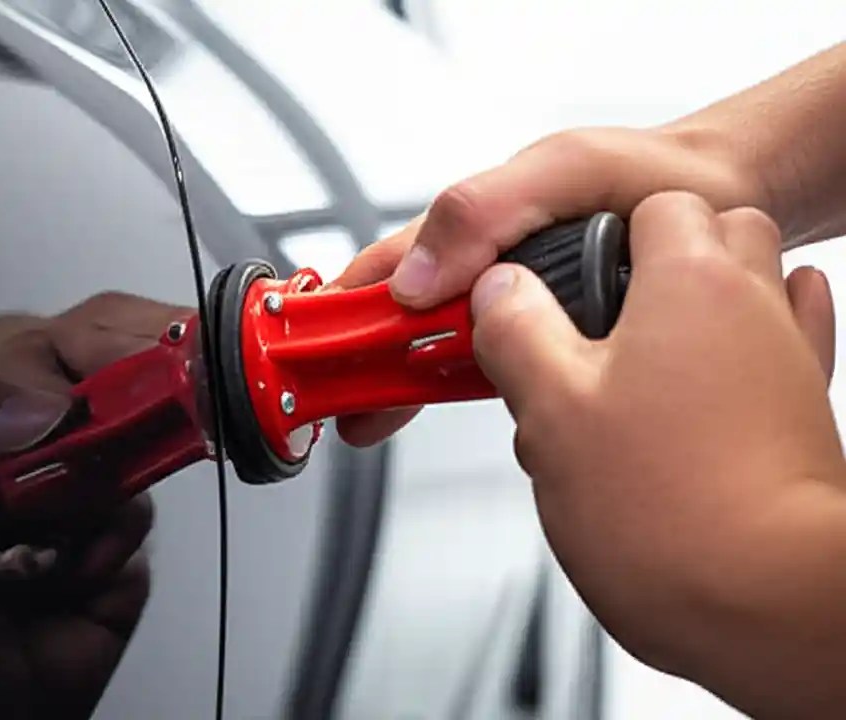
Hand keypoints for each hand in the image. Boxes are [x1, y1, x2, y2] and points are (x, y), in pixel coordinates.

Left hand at [0, 291, 189, 719]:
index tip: (17, 425)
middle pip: (23, 436)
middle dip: (49, 450)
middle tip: (59, 471)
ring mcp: (40, 535)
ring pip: (83, 466)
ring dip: (84, 501)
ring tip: (67, 552)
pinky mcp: (99, 567)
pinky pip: (125, 520)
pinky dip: (115, 540)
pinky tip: (88, 574)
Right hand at [332, 125, 766, 445]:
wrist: (752, 199)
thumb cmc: (663, 172)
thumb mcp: (564, 169)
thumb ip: (482, 210)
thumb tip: (415, 279)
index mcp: (483, 234)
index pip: (391, 276)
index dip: (348, 318)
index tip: (317, 363)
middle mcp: (509, 279)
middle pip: (423, 336)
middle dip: (393, 377)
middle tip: (361, 417)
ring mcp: (549, 322)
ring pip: (480, 373)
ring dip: (462, 396)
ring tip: (442, 419)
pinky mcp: (593, 361)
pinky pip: (543, 396)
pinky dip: (532, 413)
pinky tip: (538, 426)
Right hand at [471, 192, 844, 717]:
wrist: (770, 602)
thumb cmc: (674, 510)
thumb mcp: (551, 406)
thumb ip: (515, 329)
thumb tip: (497, 294)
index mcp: (686, 278)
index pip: (646, 206)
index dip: (589, 238)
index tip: (530, 282)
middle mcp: (750, 301)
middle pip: (701, 234)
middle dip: (642, 264)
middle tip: (577, 321)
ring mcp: (785, 355)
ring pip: (740, 288)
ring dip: (689, 306)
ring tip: (623, 367)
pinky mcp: (801, 411)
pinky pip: (776, 346)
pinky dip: (738, 350)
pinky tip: (689, 389)